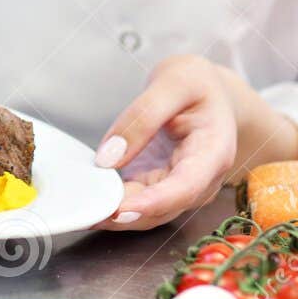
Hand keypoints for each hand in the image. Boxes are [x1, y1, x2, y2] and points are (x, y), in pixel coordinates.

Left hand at [90, 55, 242, 231]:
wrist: (210, 91)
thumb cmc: (198, 84)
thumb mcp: (173, 82)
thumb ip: (144, 115)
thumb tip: (110, 157)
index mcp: (214, 151)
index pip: (186, 186)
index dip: (154, 202)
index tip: (121, 209)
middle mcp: (203, 178)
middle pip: (164, 208)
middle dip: (126, 214)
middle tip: (87, 212)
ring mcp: (183, 186)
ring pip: (149, 212)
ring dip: (116, 215)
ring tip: (83, 209)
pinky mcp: (163, 184)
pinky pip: (139, 201)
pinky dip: (115, 203)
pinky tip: (91, 200)